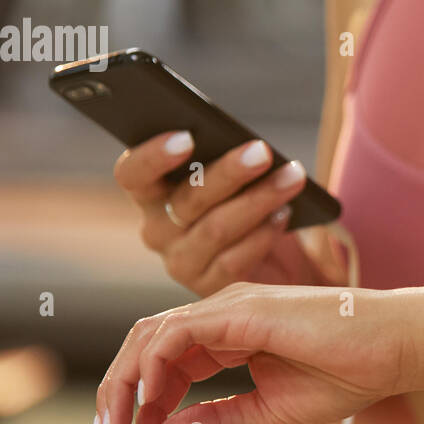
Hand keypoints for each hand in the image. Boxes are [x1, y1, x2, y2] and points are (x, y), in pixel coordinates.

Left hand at [91, 282, 423, 423]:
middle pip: (147, 342)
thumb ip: (219, 421)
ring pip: (152, 334)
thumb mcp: (273, 409)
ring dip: (127, 382)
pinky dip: (154, 367)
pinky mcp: (243, 310)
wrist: (398, 347)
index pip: (167, 361)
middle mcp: (224, 313)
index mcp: (231, 335)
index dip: (144, 403)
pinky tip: (152, 402)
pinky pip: (177, 333)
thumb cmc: (351, 372)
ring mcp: (231, 306)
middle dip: (120, 391)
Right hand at [113, 131, 344, 296]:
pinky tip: (284, 214)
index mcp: (150, 191)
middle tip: (262, 152)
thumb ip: (223, 155)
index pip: (132, 173)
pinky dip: (262, 235)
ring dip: (258, 200)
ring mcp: (179, 261)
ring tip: (291, 177)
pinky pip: (233, 262)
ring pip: (215, 229)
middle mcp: (156, 229)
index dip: (152, 156)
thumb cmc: (247, 196)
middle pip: (186, 199)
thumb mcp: (233, 172)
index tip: (187, 137)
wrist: (280, 257)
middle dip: (229, 173)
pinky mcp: (206, 287)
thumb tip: (244, 143)